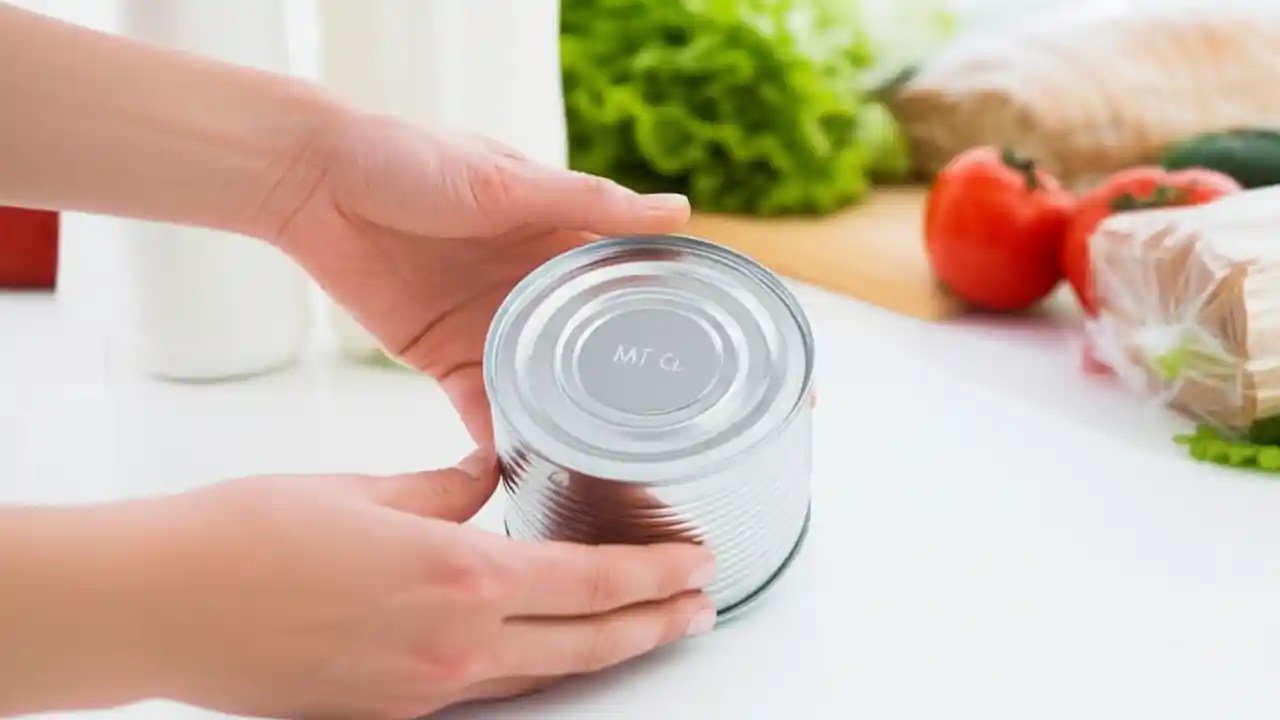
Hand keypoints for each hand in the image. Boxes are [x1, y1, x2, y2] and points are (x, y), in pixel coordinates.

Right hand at [110, 460, 714, 718]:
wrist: (158, 605)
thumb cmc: (247, 536)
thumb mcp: (364, 488)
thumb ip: (443, 487)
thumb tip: (484, 474)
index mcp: (456, 577)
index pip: (589, 581)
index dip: (653, 575)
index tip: (696, 565)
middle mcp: (453, 646)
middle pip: (585, 643)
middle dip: (653, 625)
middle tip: (700, 608)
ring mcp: (422, 689)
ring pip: (543, 675)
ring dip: (603, 653)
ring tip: (645, 631)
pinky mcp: (389, 709)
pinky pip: (486, 690)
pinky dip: (534, 668)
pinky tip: (546, 649)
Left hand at [269, 113, 692, 444]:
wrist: (314, 184)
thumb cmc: (411, 159)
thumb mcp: (507, 181)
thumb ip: (589, 203)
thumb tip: (679, 212)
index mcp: (558, 242)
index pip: (623, 291)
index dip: (657, 330)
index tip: (697, 375)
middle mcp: (533, 292)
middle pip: (587, 354)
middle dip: (616, 397)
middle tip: (659, 449)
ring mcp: (491, 331)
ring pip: (542, 391)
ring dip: (565, 428)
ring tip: (604, 475)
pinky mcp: (446, 360)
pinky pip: (483, 412)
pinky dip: (503, 443)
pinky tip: (529, 475)